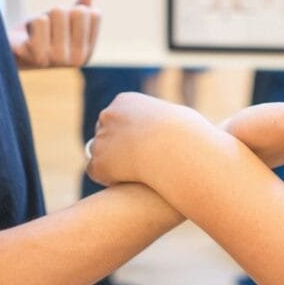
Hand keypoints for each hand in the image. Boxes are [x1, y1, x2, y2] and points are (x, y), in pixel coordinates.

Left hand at [8, 0, 100, 68]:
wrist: (12, 54)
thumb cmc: (40, 35)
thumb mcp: (63, 22)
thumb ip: (78, 10)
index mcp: (87, 52)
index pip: (94, 14)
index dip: (76, 11)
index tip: (64, 25)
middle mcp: (76, 59)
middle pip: (76, 11)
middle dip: (59, 12)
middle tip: (48, 27)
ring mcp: (58, 59)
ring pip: (58, 12)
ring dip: (44, 17)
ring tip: (36, 32)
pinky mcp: (37, 56)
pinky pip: (40, 21)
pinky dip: (31, 22)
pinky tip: (27, 37)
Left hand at [86, 93, 206, 186]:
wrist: (174, 149)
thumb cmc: (185, 134)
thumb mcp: (178, 119)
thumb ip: (164, 122)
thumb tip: (171, 129)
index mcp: (125, 101)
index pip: (119, 116)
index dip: (131, 133)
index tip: (144, 146)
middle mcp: (108, 116)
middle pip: (105, 132)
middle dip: (117, 146)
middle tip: (137, 162)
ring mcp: (101, 139)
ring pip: (100, 153)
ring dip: (113, 163)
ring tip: (136, 175)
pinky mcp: (98, 164)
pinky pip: (98, 173)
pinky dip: (109, 179)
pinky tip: (127, 183)